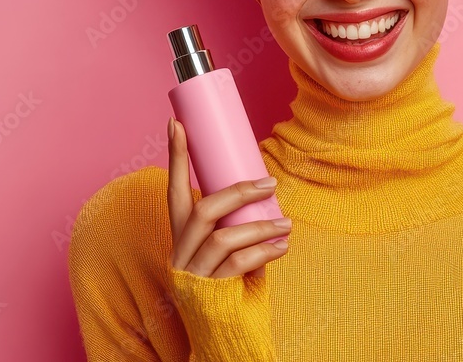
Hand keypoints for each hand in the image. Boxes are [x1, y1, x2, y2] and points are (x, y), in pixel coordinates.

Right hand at [167, 117, 290, 278]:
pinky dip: (264, 251)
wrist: (224, 338)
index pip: (175, 191)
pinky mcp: (209, 294)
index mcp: (183, 237)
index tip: (176, 123)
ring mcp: (192, 274)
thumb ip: (242, 230)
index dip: (176, 157)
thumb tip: (271, 205)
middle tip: (271, 183)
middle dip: (238, 192)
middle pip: (202, 210)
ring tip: (287, 224)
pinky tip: (282, 248)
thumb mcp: (233, 254)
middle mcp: (180, 253)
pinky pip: (238, 264)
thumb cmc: (232, 290)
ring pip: (223, 237)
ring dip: (260, 226)